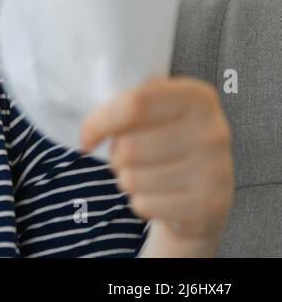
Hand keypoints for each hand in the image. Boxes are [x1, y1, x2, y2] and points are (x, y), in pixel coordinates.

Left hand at [79, 75, 232, 252]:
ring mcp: (216, 169)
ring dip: (127, 180)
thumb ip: (125, 105)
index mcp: (196, 97)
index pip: (134, 104)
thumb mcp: (154, 109)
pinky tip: (159, 195)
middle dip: (115, 156)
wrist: (207, 186)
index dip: (100, 122)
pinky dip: (141, 202)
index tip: (86, 137)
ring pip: (132, 178)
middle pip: (129, 146)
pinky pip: (145, 204)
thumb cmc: (167, 139)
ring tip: (145, 175)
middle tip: (127, 158)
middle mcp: (213, 131)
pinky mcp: (210, 204)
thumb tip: (89, 132)